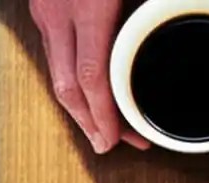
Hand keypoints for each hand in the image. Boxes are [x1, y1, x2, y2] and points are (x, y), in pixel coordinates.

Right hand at [31, 0, 149, 152]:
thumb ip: (145, 11)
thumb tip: (168, 27)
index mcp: (88, 7)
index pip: (91, 77)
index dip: (102, 115)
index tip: (114, 138)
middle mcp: (59, 14)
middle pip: (67, 87)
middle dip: (87, 123)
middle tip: (107, 144)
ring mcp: (45, 12)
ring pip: (57, 73)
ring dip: (79, 103)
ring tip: (101, 123)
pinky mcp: (40, 8)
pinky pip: (54, 54)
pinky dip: (70, 77)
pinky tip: (86, 87)